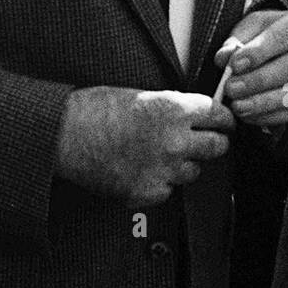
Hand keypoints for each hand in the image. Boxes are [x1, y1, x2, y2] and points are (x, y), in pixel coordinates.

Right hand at [55, 86, 233, 205]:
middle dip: (212, 141)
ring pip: (194, 171)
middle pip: (218, 147)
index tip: (225, 122)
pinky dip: (160, 181)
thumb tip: (192, 114)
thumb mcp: (137, 94)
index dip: (223, 118)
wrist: (62, 135)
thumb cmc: (91, 109)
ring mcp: (164, 170)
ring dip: (183, 163)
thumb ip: (170, 106)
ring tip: (159, 153)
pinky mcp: (149, 193)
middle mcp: (174, 141)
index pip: (219, 116)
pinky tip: (142, 168)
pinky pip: (169, 190)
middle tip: (202, 139)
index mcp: (172, 109)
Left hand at [218, 7, 287, 125]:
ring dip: (262, 103)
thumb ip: (236, 40)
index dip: (258, 53)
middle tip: (231, 89)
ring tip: (237, 106)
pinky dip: (271, 116)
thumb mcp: (250, 26)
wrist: (286, 40)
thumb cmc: (265, 31)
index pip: (282, 38)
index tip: (234, 65)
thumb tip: (223, 58)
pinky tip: (250, 116)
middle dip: (257, 82)